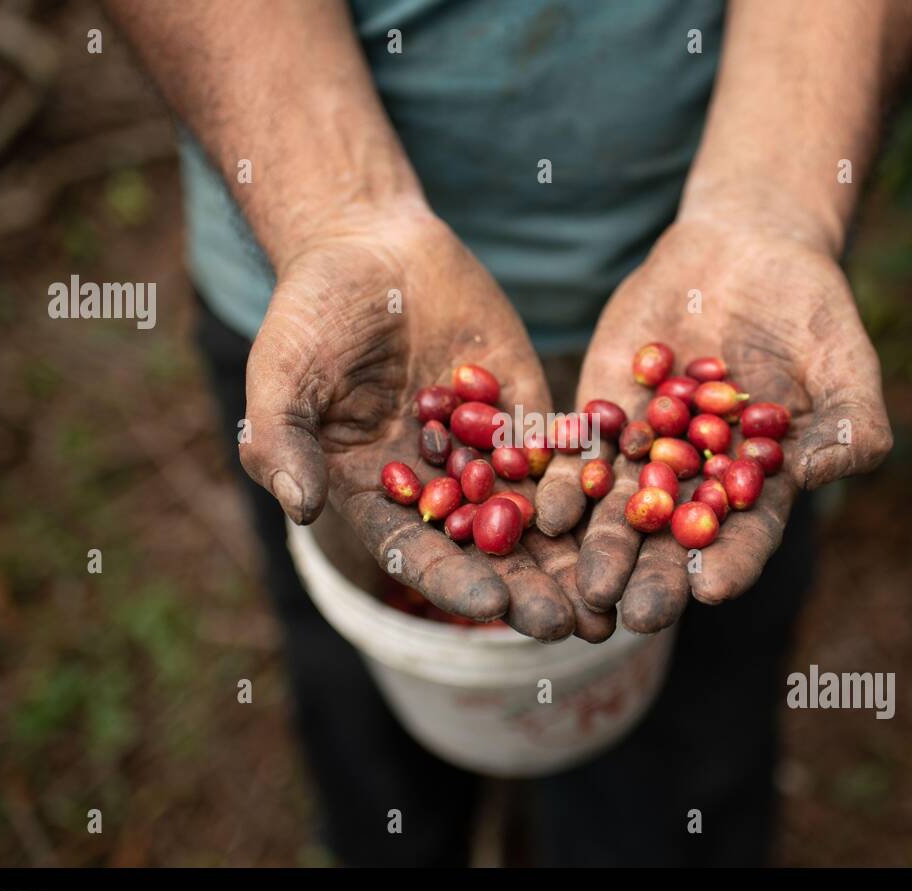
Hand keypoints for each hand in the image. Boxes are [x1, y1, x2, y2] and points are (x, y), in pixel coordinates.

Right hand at [239, 209, 609, 640]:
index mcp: (375, 495)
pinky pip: (562, 449)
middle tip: (573, 626)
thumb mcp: (281, 373)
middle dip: (529, 589)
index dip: (455, 582)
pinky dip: (592, 480)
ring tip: (612, 595)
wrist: (369, 243)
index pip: (417, 553)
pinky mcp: (525, 411)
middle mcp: (436, 486)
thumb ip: (282, 441)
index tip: (494, 609)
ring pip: (534, 514)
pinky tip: (631, 508)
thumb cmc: (310, 312)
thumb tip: (299, 508)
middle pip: (487, 550)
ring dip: (572, 557)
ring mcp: (485, 450)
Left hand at [535, 216, 891, 632]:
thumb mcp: (845, 357)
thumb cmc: (810, 307)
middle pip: (674, 536)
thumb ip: (849, 422)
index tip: (712, 590)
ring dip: (602, 546)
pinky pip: (578, 451)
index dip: (732, 561)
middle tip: (636, 615)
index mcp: (758, 480)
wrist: (742, 247)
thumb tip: (818, 476)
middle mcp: (696, 476)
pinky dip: (562, 480)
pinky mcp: (602, 411)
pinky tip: (546, 511)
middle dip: (655, 576)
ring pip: (619, 506)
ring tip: (588, 584)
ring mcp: (645, 447)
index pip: (747, 533)